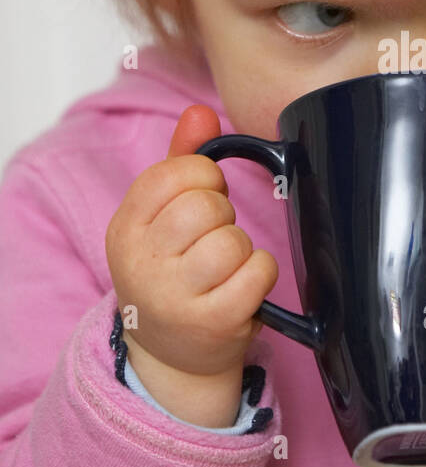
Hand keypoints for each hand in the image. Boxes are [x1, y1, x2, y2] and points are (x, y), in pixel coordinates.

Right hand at [105, 104, 279, 424]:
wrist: (172, 355)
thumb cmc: (172, 272)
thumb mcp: (161, 218)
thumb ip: (181, 161)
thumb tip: (201, 112)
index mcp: (125, 228)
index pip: (177, 173)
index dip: (205, 180)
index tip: (201, 201)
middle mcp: (141, 263)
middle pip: (208, 206)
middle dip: (223, 217)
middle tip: (212, 241)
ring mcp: (174, 297)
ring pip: (234, 240)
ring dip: (242, 250)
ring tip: (224, 269)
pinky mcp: (213, 323)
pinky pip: (258, 271)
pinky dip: (260, 274)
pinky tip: (241, 288)